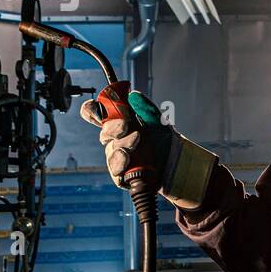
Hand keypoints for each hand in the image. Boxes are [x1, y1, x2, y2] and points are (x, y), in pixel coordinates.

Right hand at [79, 91, 215, 208]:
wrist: (178, 163)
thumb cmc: (165, 141)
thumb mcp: (158, 121)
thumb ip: (145, 108)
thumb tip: (133, 95)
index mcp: (119, 125)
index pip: (97, 116)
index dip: (92, 110)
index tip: (96, 107)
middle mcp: (115, 140)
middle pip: (104, 133)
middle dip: (114, 128)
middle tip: (126, 125)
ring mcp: (117, 158)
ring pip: (111, 151)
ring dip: (122, 144)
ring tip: (137, 141)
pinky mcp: (121, 176)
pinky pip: (115, 170)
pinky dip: (121, 162)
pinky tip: (128, 159)